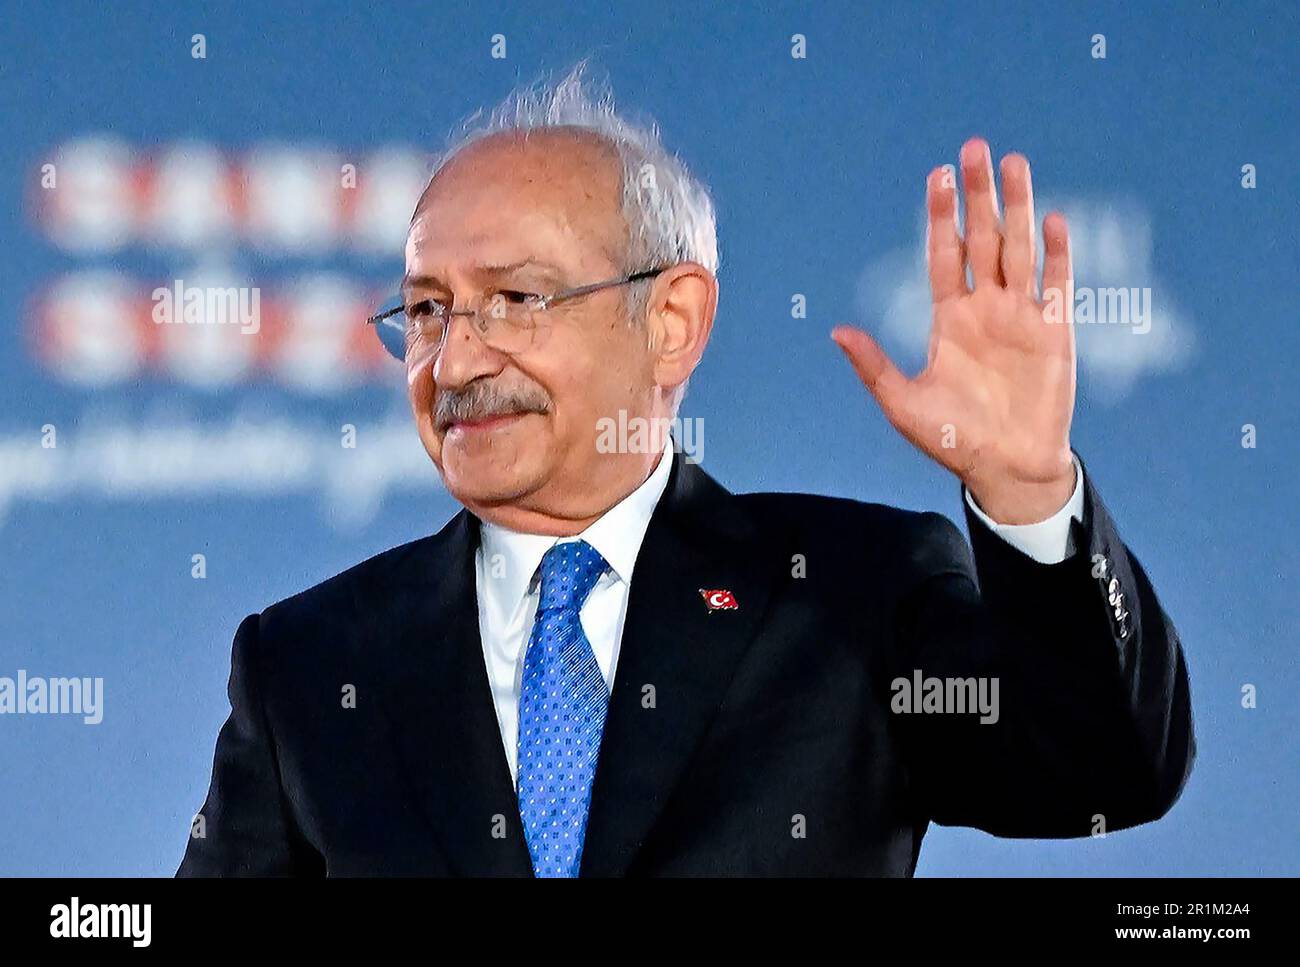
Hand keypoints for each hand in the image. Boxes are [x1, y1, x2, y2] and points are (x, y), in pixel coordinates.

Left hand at [833, 137, 1076, 524]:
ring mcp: (1021, 316)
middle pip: (983, 238)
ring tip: (1013, 163)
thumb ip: (873, 366)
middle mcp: (986, 309)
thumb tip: (836, 331)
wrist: (1006, 469)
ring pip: (1019, 249)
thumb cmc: (955, 440)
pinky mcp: (1054, 332)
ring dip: (1017, 207)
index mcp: (950, 319)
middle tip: (972, 148)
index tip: (935, 176)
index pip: (944, 255)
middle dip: (977, 194)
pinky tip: (1051, 220)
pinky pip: (1056, 284)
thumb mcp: (903, 404)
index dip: (940, 216)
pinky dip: (1055, 253)